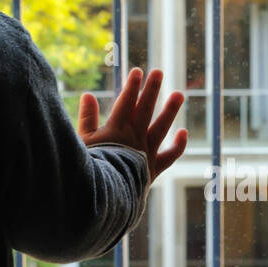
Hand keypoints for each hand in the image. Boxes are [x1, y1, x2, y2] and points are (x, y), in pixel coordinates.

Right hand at [77, 67, 186, 182]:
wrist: (106, 195)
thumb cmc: (91, 168)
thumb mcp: (84, 141)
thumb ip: (87, 117)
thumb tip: (87, 95)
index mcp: (117, 129)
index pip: (126, 101)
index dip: (132, 85)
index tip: (137, 71)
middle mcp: (135, 136)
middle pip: (145, 108)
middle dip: (152, 89)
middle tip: (159, 72)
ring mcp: (146, 151)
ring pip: (161, 127)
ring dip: (170, 110)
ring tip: (179, 94)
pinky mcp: (153, 167)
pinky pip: (170, 155)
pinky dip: (178, 145)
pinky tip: (183, 132)